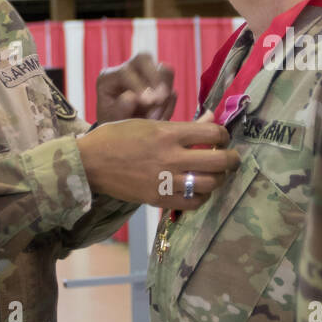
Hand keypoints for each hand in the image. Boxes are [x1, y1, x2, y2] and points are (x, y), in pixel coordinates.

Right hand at [76, 118, 239, 209]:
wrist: (90, 163)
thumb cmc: (118, 137)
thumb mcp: (150, 123)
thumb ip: (183, 124)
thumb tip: (211, 118)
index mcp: (169, 133)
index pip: (213, 133)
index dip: (224, 135)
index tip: (222, 138)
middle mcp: (171, 157)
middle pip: (219, 161)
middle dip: (232, 159)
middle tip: (232, 159)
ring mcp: (165, 180)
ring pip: (210, 183)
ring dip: (219, 179)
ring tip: (217, 175)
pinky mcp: (158, 199)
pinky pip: (193, 202)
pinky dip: (203, 197)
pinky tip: (199, 190)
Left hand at [94, 53, 175, 122]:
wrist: (123, 136)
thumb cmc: (112, 127)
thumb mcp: (110, 123)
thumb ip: (119, 111)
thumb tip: (131, 96)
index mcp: (108, 78)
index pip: (125, 72)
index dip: (139, 85)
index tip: (148, 102)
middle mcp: (127, 71)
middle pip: (144, 58)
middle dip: (156, 78)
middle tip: (161, 99)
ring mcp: (145, 76)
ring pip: (164, 71)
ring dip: (165, 93)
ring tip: (157, 117)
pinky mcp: (160, 85)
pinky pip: (171, 90)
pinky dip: (169, 105)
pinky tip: (159, 119)